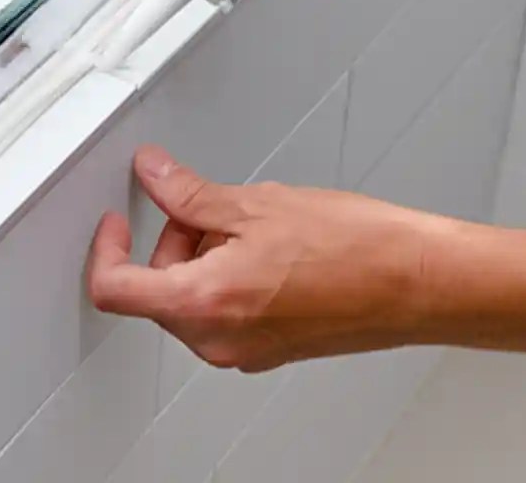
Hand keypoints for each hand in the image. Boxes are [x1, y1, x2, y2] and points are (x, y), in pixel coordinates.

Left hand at [86, 146, 467, 371]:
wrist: (420, 283)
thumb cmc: (356, 249)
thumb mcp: (256, 205)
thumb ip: (189, 195)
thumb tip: (153, 175)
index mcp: (203, 304)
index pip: (115, 288)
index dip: (105, 249)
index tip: (115, 222)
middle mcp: (217, 340)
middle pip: (155, 292)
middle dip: (170, 244)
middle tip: (205, 208)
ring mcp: (243, 351)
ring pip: (190, 302)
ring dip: (200, 259)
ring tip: (253, 225)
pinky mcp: (267, 351)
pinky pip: (223, 314)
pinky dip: (226, 279)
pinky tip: (268, 249)